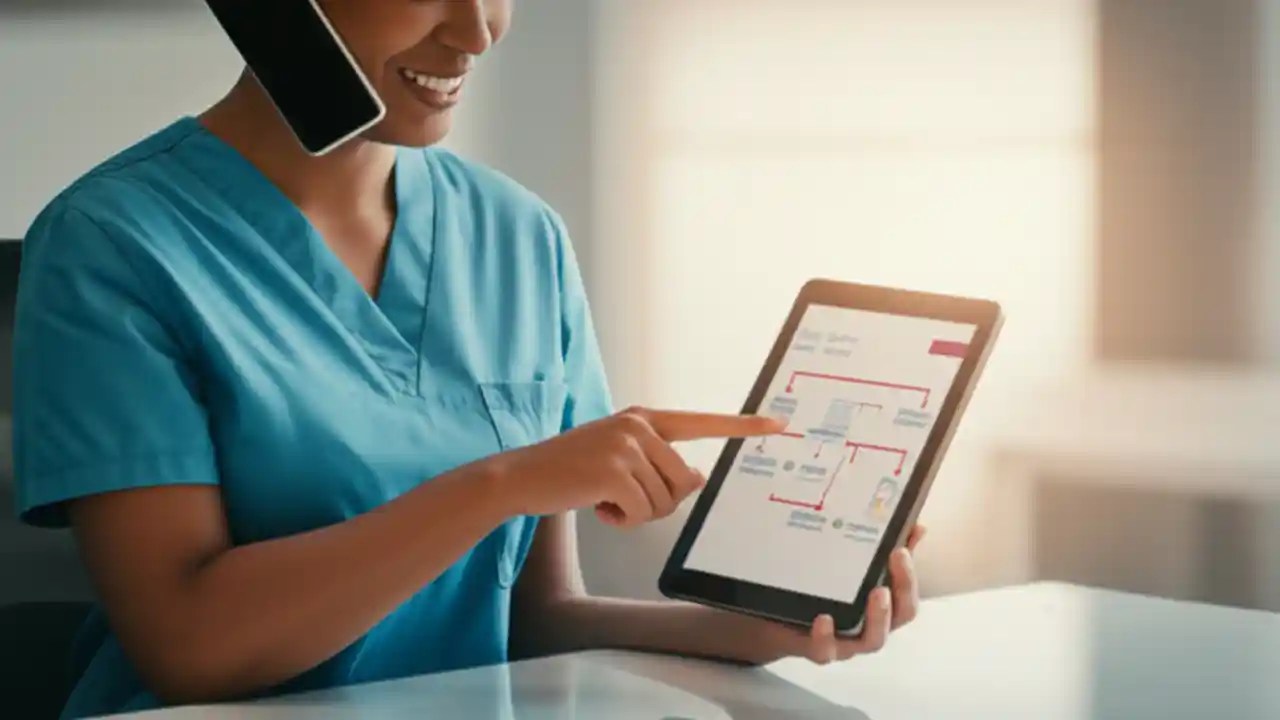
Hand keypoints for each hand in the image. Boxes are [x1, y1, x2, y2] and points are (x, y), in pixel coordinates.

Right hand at [494, 406, 783, 526]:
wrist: (520, 476)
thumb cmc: (571, 472)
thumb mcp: (619, 461)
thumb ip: (657, 464)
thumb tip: (698, 478)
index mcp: (642, 418)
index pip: (702, 421)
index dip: (742, 426)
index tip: (778, 424)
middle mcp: (638, 425)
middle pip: (685, 481)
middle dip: (660, 502)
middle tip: (623, 499)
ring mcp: (626, 445)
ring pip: (665, 500)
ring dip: (637, 512)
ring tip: (604, 498)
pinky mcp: (615, 470)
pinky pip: (643, 512)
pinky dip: (622, 520)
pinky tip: (597, 506)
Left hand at [724, 525, 926, 664]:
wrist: (778, 622)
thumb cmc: (823, 593)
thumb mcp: (850, 569)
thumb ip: (881, 550)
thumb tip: (916, 526)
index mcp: (881, 605)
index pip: (907, 595)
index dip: (910, 575)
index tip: (901, 549)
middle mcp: (870, 625)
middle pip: (899, 616)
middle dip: (903, 590)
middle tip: (896, 561)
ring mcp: (846, 641)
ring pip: (872, 640)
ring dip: (879, 618)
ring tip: (877, 593)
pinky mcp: (817, 648)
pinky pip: (825, 650)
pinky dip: (826, 637)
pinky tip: (824, 619)